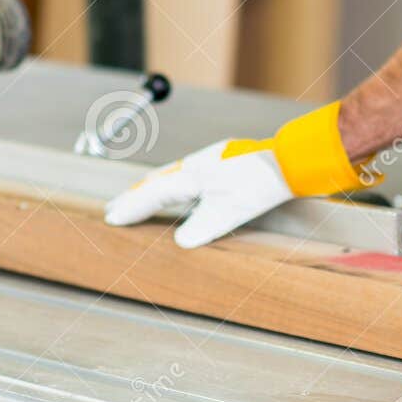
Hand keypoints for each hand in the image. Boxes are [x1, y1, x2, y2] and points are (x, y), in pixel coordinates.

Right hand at [103, 102, 370, 247]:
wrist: (289, 161)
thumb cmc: (261, 184)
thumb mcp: (230, 212)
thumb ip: (202, 227)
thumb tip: (180, 240)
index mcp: (193, 175)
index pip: (154, 193)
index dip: (132, 206)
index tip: (111, 217)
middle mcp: (196, 165)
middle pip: (157, 181)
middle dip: (135, 196)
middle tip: (113, 208)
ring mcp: (208, 162)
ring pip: (171, 177)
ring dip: (152, 190)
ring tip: (136, 200)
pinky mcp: (220, 163)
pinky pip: (185, 175)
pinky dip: (171, 186)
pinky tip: (176, 192)